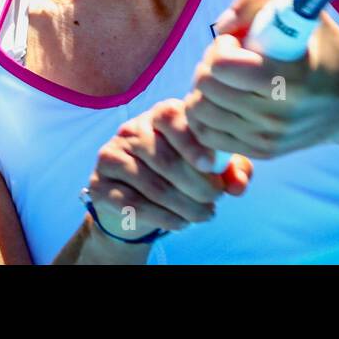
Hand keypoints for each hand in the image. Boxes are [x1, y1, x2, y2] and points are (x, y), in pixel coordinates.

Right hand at [87, 97, 253, 240]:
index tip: (212, 165)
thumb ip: (231, 169)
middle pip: (165, 158)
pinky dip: (164, 218)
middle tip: (216, 200)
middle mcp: (132, 130)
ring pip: (152, 185)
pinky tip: (182, 224)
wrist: (138, 199)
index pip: (171, 116)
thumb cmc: (183, 173)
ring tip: (206, 215)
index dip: (192, 141)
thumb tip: (239, 183)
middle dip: (197, 185)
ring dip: (185, 206)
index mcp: (160, 114)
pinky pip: (133, 204)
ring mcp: (112, 155)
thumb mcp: (210, 166)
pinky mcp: (99, 184)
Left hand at [185, 0, 338, 160]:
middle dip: (208, 66)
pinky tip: (223, 101)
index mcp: (288, 78)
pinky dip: (206, 116)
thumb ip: (255, 1)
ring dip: (204, 91)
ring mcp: (267, 138)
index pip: (222, 67)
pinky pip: (209, 136)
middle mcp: (276, 114)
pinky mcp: (262, 152)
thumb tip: (221, 26)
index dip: (220, 48)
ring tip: (224, 80)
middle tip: (227, 59)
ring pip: (201, 114)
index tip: (237, 42)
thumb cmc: (327, 50)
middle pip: (206, 88)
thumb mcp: (303, 11)